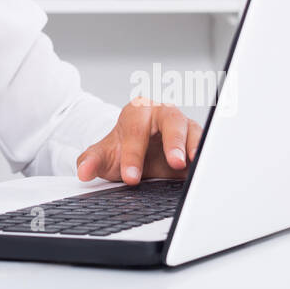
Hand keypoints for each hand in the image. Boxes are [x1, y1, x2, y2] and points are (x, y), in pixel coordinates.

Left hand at [75, 97, 202, 185]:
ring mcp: (182, 128)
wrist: (138, 154)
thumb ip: (91, 161)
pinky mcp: (196, 143)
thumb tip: (83, 171)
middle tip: (174, 162)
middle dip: (173, 141)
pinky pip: (205, 145)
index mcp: (138, 112)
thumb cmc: (123, 148)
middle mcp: (163, 114)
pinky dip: (205, 155)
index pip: (136, 130)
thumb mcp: (105, 155)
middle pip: (171, 120)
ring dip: (194, 146)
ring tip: (192, 163)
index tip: (130, 177)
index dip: (133, 154)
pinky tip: (204, 169)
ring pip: (192, 129)